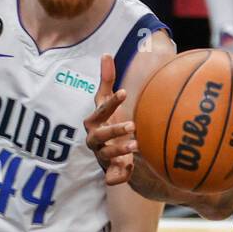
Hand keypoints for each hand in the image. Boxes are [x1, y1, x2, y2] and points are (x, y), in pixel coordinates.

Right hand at [84, 53, 136, 184]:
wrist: (113, 153)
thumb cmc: (110, 122)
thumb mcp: (107, 101)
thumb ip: (106, 80)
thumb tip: (105, 54)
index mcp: (94, 121)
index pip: (101, 110)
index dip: (111, 102)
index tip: (124, 92)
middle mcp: (95, 139)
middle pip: (100, 135)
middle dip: (114, 130)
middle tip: (133, 125)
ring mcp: (101, 156)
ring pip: (106, 156)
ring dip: (120, 150)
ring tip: (138, 145)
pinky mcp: (109, 171)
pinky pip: (111, 177)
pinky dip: (118, 176)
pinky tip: (130, 170)